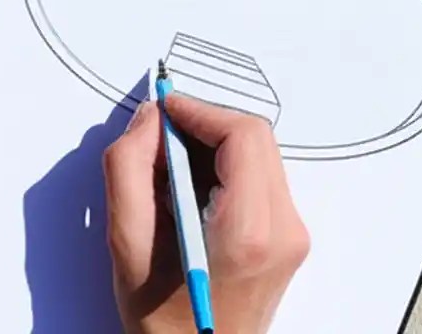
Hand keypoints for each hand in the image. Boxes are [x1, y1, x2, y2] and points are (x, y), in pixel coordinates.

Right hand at [104, 94, 309, 333]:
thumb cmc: (165, 323)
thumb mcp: (129, 247)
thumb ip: (129, 170)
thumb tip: (149, 120)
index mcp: (248, 233)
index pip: (242, 136)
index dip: (200, 111)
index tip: (166, 109)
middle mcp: (283, 230)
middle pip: (256, 140)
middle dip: (206, 125)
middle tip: (162, 134)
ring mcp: (293, 234)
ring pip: (260, 156)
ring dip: (215, 146)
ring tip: (171, 167)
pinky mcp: (290, 237)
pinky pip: (263, 178)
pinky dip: (227, 169)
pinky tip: (192, 189)